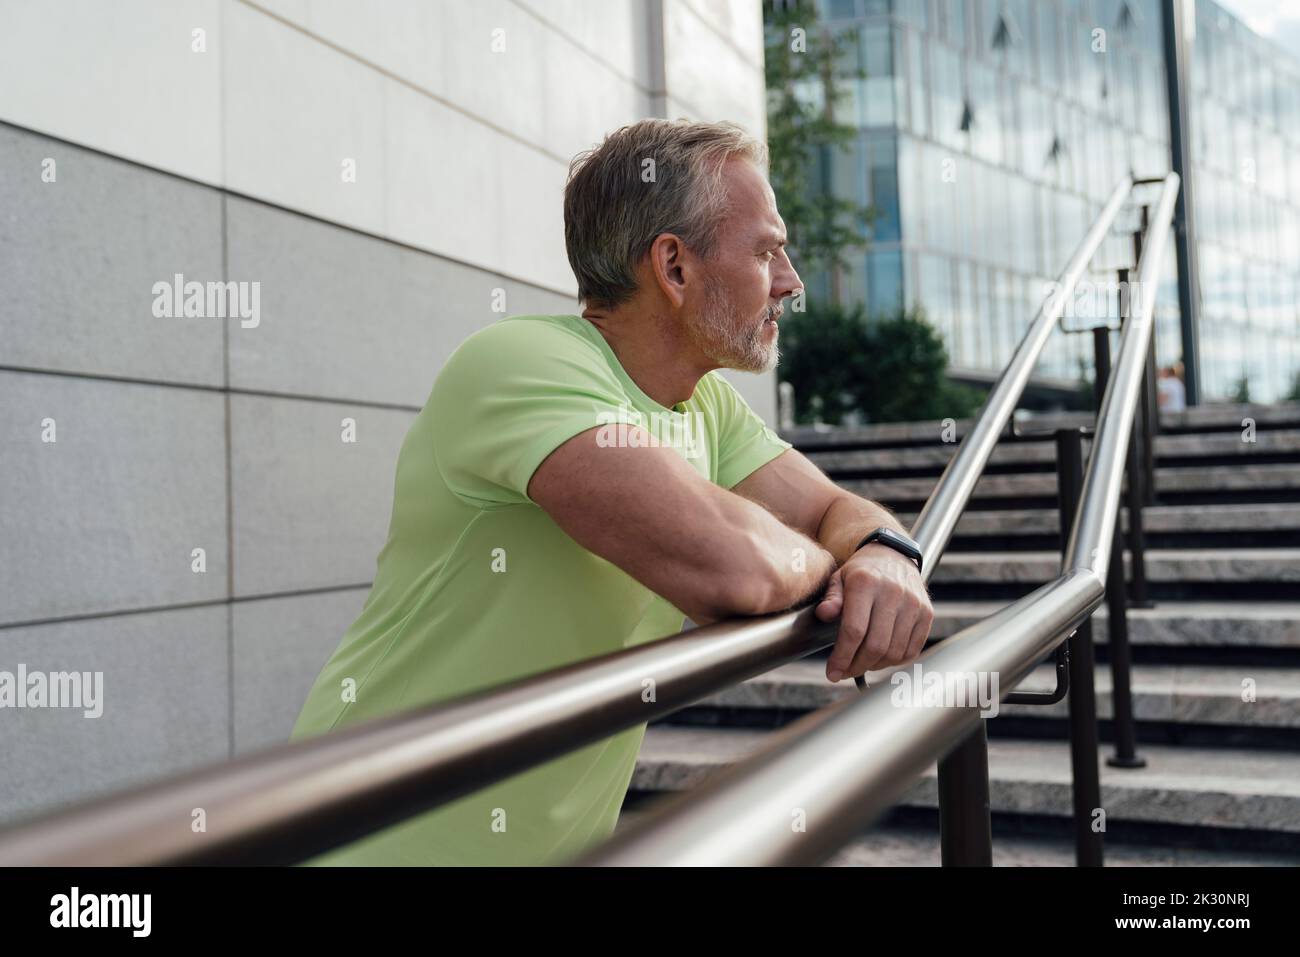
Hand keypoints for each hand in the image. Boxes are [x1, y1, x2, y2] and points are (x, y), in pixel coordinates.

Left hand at [815, 543, 933, 681]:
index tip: (832, 673)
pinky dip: (894, 662)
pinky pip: (911, 650)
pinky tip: (880, 659)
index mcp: (866, 582)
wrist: (892, 556)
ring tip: (861, 664)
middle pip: (875, 645)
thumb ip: (831, 598)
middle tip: (845, 672)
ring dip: (874, 666)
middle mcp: (893, 591)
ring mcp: (913, 603)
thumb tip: (824, 614)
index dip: (842, 657)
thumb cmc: (859, 573)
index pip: (854, 630)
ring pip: (894, 652)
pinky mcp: (927, 613)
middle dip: (857, 666)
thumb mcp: (838, 579)